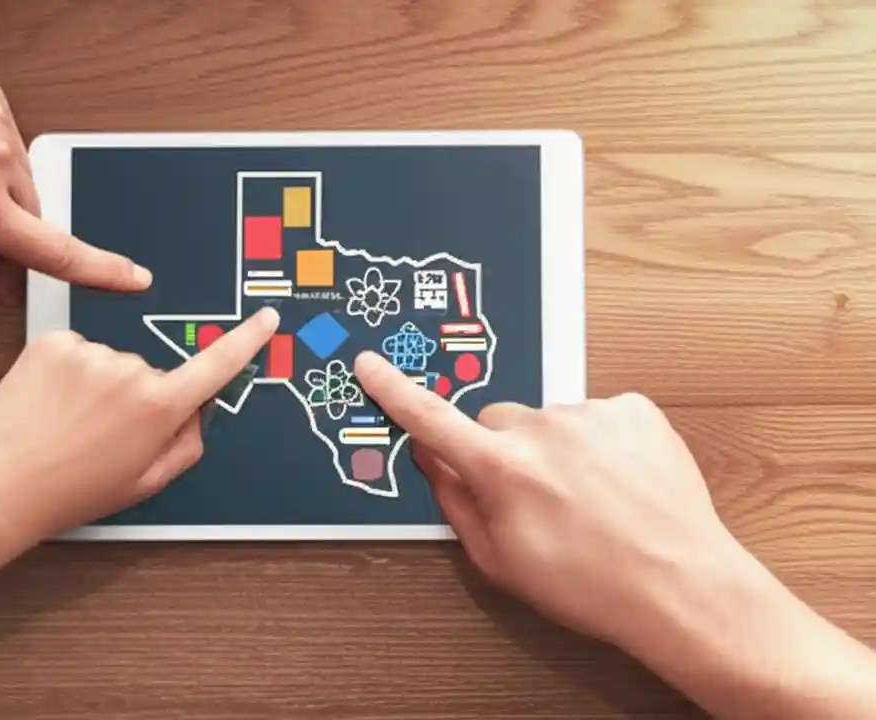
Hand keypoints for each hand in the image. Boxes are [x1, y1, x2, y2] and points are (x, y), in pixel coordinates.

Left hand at [0, 307, 279, 547]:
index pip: (216, 365)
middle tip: (99, 435)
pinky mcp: (54, 341)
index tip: (266, 318)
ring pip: (111, 360)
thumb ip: (185, 445)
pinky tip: (48, 404)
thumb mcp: (144, 483)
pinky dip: (67, 372)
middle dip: (136, 396)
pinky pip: (77, 349)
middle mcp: (131, 371)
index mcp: (159, 408)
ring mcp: (90, 352)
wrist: (0, 484)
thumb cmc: (72, 491)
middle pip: (150, 372)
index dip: (246, 340)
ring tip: (66, 423)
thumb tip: (200, 410)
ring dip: (96, 385)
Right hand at [353, 351, 750, 650]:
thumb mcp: (499, 561)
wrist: (681, 587)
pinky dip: (599, 443)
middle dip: (502, 451)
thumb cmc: (590, 586)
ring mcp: (591, 414)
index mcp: (501, 468)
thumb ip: (455, 501)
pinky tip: (616, 483)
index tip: (370, 365)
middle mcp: (542, 429)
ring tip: (589, 500)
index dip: (393, 390)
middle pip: (496, 422)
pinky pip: (595, 415)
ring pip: (548, 420)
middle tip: (534, 499)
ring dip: (557, 450)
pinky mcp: (633, 410)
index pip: (430, 418)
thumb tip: (432, 459)